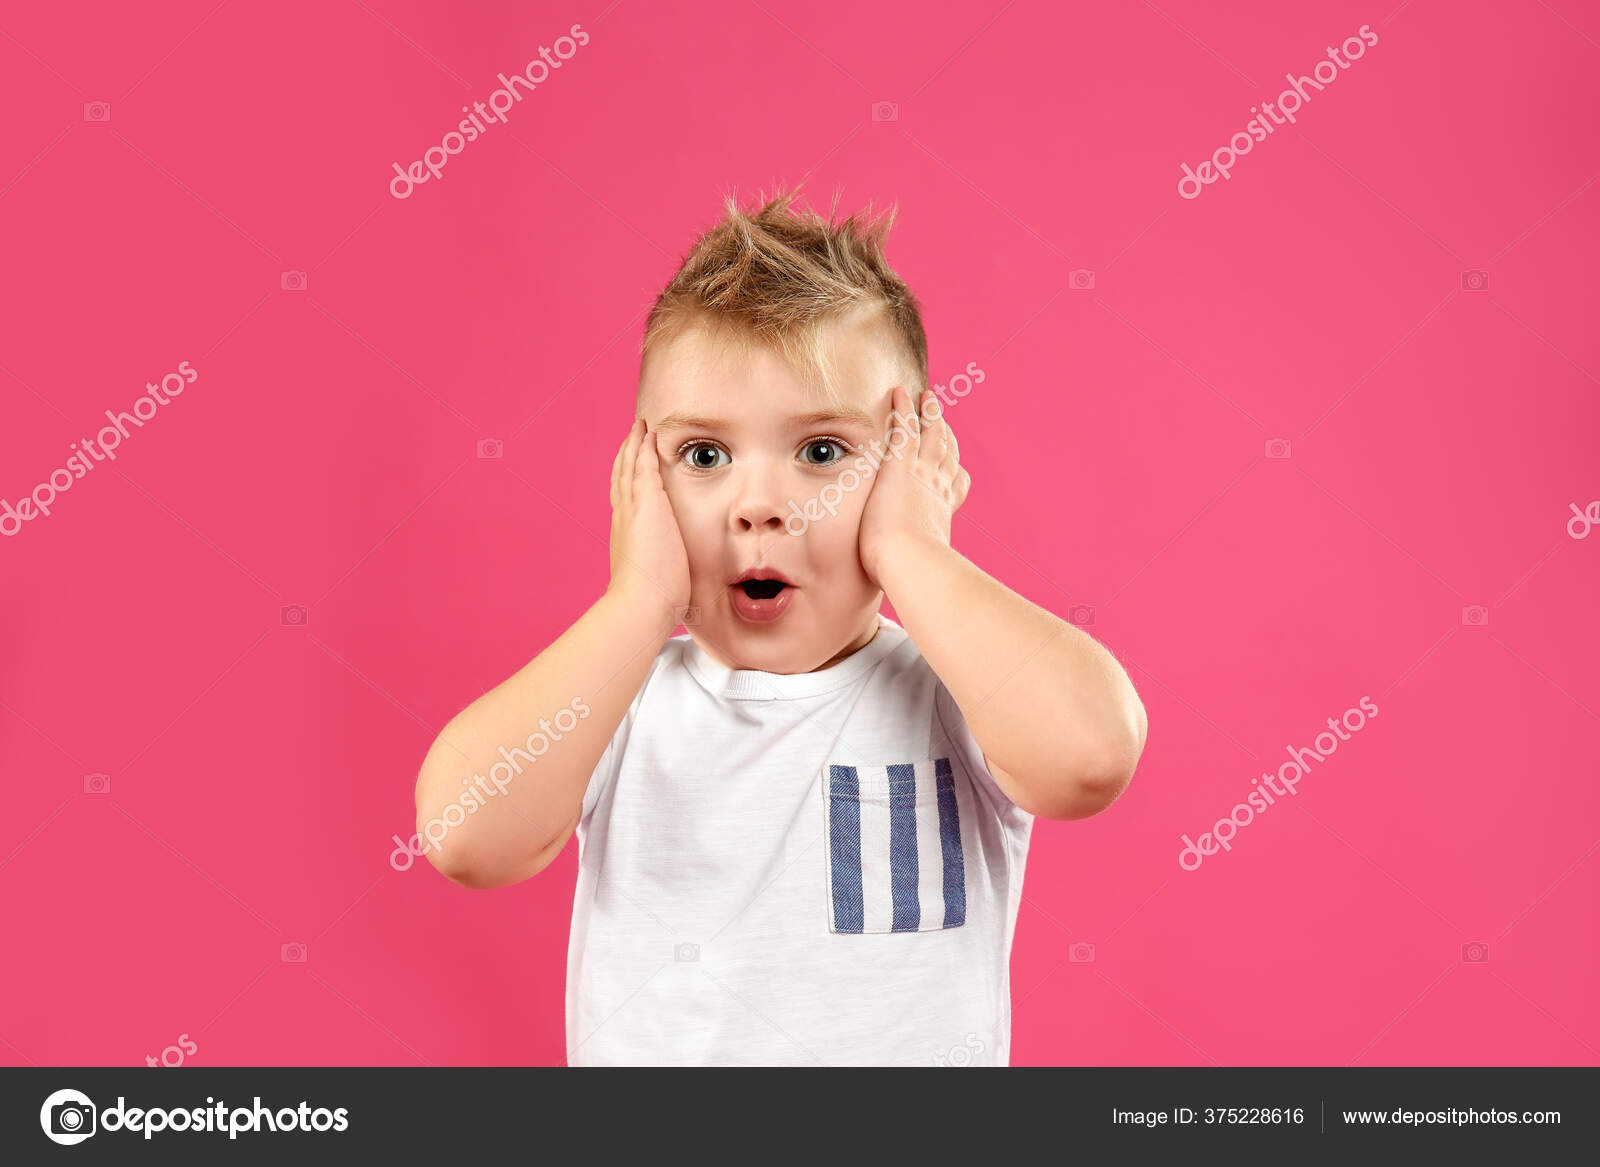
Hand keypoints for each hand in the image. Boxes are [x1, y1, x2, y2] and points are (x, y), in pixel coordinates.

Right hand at [607, 418, 690, 616]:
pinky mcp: (648, 502)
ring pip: (629, 467)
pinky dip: (645, 448)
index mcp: (626, 536)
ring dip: (634, 445)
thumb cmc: (650, 603)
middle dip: (626, 457)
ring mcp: (633, 508)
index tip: (630, 470)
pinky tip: (650, 434)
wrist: (641, 603)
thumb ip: (660, 576)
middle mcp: (624, 518)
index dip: (626, 483)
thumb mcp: (653, 582)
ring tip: (639, 428)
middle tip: (630, 438)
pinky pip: (644, 466)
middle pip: (621, 478)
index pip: (625, 502)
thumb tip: (671, 589)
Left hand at [858, 386, 970, 589]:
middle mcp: (936, 490)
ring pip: (930, 435)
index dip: (955, 472)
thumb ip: (917, 576)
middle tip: (944, 420)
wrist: (909, 563)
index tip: (956, 466)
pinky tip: (901, 393)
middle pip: (947, 454)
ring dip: (930, 414)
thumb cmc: (910, 575)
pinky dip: (905, 409)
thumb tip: (919, 601)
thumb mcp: (916, 572)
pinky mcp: (900, 466)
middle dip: (946, 435)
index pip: (953, 487)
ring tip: (927, 397)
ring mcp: (921, 475)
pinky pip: (904, 429)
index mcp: (940, 514)